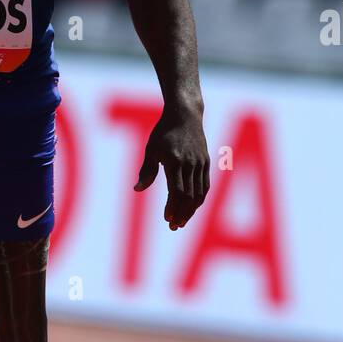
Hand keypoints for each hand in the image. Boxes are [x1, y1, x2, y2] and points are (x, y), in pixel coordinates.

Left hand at [134, 107, 209, 230]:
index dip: (173, 207)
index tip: (167, 219)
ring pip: (199, 193)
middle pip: (189, 196)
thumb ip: (146, 171)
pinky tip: (191, 208)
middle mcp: (190, 164)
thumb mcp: (151, 149)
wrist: (185, 115)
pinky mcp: (205, 163)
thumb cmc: (163, 133)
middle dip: (182, 213)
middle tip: (173, 226)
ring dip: (191, 210)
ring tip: (181, 221)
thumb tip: (137, 189)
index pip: (176, 190)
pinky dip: (199, 199)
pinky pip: (205, 186)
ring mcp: (200, 164)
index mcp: (175, 161)